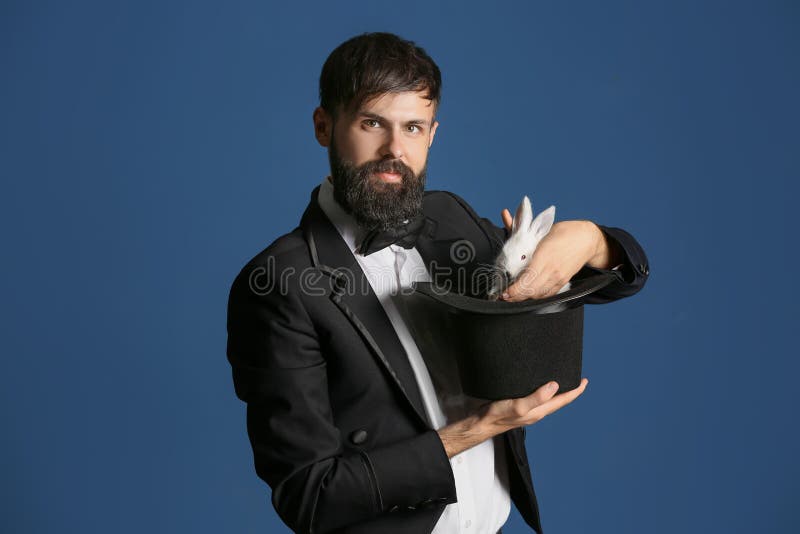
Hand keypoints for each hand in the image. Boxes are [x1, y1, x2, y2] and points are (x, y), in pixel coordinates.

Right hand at [438, 378, 587, 457]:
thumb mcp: (518, 406)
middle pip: (558, 400)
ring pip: (547, 399)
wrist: (478, 424)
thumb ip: (536, 397)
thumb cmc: (496, 416)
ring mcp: (526, 409)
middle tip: (576, 378)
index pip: (563, 400)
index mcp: (539, 412)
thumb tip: (555, 386)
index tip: (584, 381)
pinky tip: (536, 384)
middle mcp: (535, 411)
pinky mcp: (516, 405)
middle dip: (569, 390)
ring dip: (557, 391)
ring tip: (561, 380)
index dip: (575, 391)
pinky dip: (542, 390)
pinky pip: (535, 397)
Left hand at [501, 209, 614, 300]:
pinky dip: (536, 296)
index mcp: (544, 255)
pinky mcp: (563, 281)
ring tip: (512, 297)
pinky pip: (548, 295)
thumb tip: (504, 214)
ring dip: (524, 298)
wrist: (587, 239)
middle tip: (504, 296)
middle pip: (531, 291)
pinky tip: (527, 295)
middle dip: (516, 297)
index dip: (514, 289)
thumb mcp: (540, 229)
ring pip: (539, 295)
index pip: (527, 279)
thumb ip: (519, 227)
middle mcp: (552, 269)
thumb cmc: (563, 232)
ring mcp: (559, 277)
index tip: (504, 292)